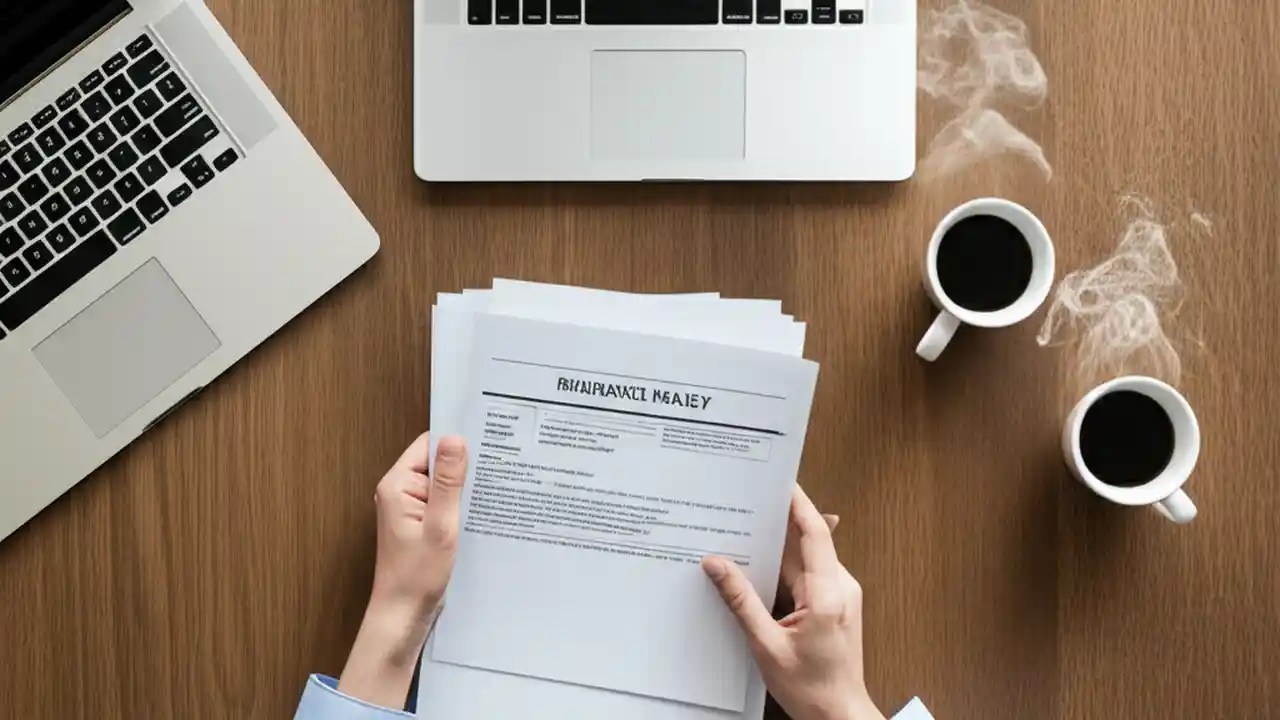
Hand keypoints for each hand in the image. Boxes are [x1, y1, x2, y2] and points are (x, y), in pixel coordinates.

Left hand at [338, 433, 468, 708]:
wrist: (402, 616)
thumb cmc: (417, 577)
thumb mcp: (440, 526)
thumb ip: (448, 482)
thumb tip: (455, 439)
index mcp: (397, 486)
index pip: (428, 445)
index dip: (456, 440)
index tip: (487, 440)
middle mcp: (399, 492)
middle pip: (436, 462)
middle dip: (465, 464)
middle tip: (499, 466)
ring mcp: (409, 508)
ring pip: (442, 483)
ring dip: (464, 487)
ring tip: (494, 489)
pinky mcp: (420, 524)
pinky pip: (443, 502)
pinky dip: (460, 505)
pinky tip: (480, 512)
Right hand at [702, 486, 884, 719]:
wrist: (839, 716)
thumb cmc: (810, 688)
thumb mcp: (765, 645)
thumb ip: (741, 601)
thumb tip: (717, 564)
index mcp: (828, 594)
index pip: (815, 532)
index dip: (798, 502)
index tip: (779, 480)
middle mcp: (842, 587)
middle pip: (809, 540)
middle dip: (778, 520)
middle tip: (747, 501)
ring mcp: (842, 593)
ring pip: (808, 556)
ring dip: (780, 545)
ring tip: (746, 530)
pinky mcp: (837, 602)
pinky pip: (810, 572)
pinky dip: (786, 566)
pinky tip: (761, 566)